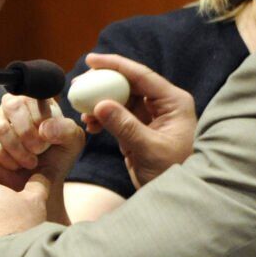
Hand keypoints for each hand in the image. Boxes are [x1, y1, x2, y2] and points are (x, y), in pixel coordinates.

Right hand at [0, 94, 84, 216]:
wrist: (37, 183)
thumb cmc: (54, 157)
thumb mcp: (72, 143)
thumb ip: (66, 129)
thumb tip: (44, 128)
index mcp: (34, 99)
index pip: (33, 96)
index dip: (42, 120)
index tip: (49, 139)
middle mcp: (10, 104)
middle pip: (12, 105)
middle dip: (28, 134)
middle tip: (38, 151)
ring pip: (0, 127)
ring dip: (18, 150)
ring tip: (29, 162)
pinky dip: (7, 160)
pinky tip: (15, 165)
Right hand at [82, 52, 196, 188]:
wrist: (177, 197)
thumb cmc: (173, 171)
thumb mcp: (149, 149)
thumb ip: (125, 126)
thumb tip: (100, 104)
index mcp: (173, 102)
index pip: (142, 75)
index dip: (116, 65)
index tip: (91, 59)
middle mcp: (163, 104)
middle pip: (129, 84)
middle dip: (102, 84)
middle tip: (78, 86)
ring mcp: (151, 117)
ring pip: (120, 100)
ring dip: (100, 104)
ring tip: (82, 113)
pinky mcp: (139, 130)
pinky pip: (117, 116)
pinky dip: (103, 118)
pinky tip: (90, 126)